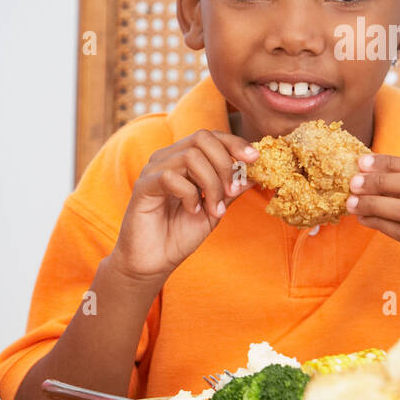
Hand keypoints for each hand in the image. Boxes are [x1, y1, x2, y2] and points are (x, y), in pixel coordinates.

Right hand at [109, 129, 258, 283]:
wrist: (154, 262)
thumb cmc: (179, 235)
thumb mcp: (215, 210)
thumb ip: (231, 190)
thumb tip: (257, 172)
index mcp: (182, 160)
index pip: (210, 136)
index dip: (234, 143)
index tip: (254, 159)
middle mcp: (167, 159)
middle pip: (202, 138)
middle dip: (225, 164)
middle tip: (230, 194)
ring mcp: (153, 170)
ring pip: (191, 156)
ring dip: (211, 184)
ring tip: (213, 209)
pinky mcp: (143, 186)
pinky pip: (171, 177)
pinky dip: (189, 195)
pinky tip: (191, 211)